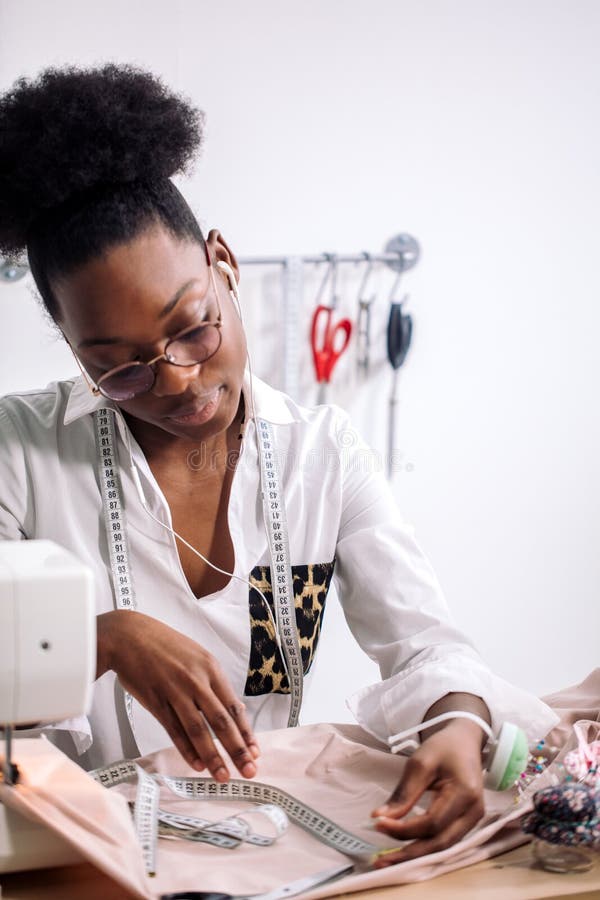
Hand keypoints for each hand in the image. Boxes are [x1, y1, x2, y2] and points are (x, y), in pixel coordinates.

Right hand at [97, 610, 259, 780]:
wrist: (129, 635)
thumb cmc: (164, 645)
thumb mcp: (196, 655)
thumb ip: (213, 681)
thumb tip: (232, 708)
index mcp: (211, 668)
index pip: (233, 706)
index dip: (245, 732)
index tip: (255, 751)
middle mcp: (197, 681)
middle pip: (221, 721)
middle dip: (237, 749)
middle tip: (249, 771)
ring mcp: (176, 691)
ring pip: (198, 729)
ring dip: (213, 756)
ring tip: (223, 776)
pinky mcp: (156, 701)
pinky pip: (174, 730)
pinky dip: (186, 749)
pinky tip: (197, 764)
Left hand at [371, 719, 484, 865]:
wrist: (464, 741)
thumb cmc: (443, 748)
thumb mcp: (420, 763)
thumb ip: (404, 793)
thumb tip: (379, 817)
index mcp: (465, 793)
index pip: (432, 822)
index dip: (405, 828)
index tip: (379, 823)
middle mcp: (474, 812)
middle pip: (440, 843)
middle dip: (409, 853)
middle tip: (381, 860)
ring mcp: (474, 819)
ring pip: (443, 847)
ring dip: (415, 854)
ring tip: (388, 860)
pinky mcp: (467, 822)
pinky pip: (445, 840)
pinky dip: (424, 846)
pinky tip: (405, 850)